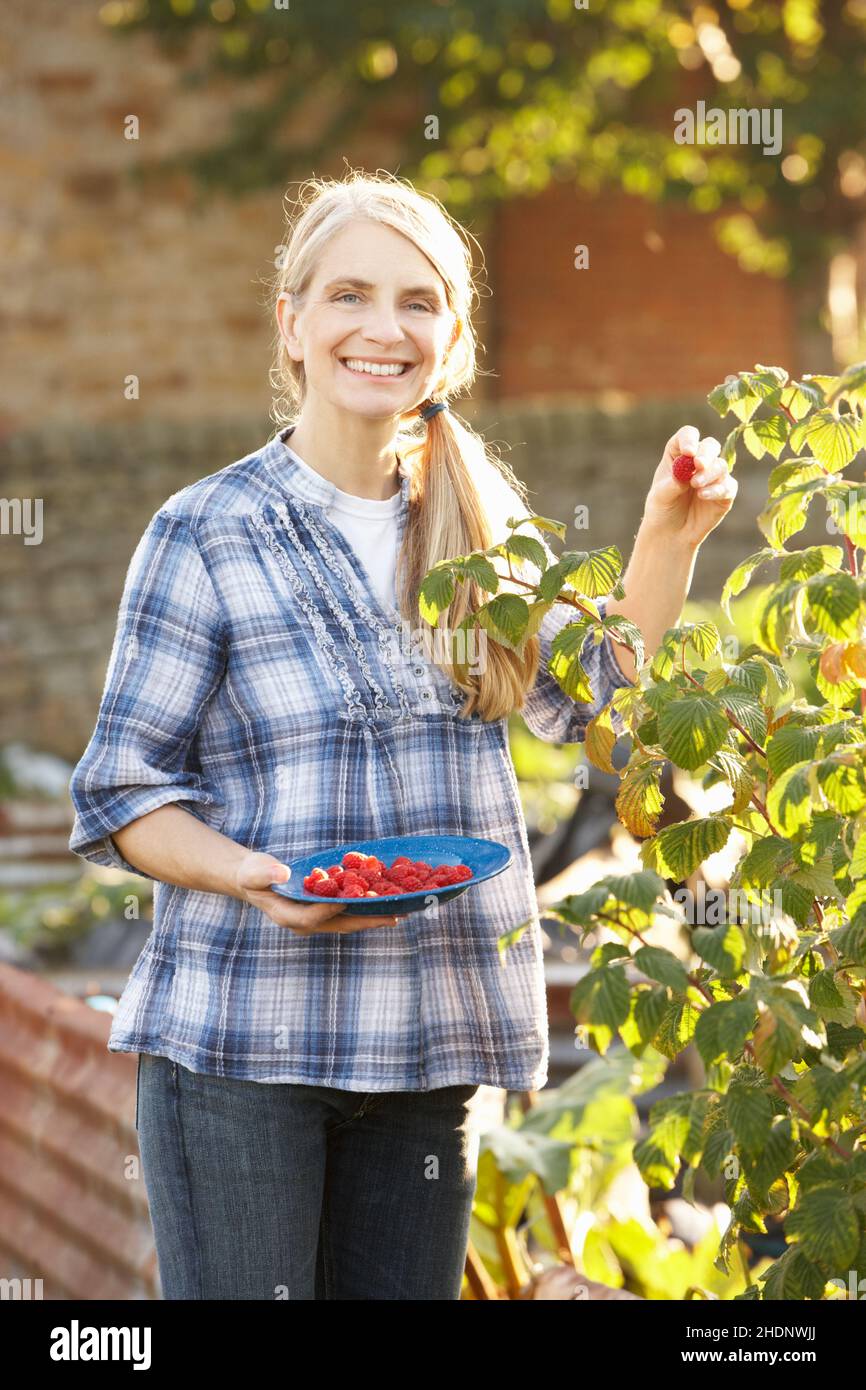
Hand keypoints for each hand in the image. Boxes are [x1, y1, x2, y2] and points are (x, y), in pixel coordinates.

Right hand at [234, 852, 398, 933]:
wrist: (256, 881)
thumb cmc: (253, 875)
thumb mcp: (254, 871)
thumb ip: (265, 873)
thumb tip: (282, 873)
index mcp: (287, 916)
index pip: (311, 917)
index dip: (329, 909)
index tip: (349, 900)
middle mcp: (305, 922)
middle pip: (339, 924)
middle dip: (366, 921)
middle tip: (394, 917)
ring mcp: (317, 920)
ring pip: (348, 921)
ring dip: (373, 917)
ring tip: (400, 912)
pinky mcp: (325, 912)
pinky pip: (349, 912)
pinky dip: (367, 907)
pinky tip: (386, 900)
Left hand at [641, 425, 737, 547]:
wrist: (671, 534)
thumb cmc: (662, 510)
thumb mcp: (660, 498)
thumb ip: (671, 485)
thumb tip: (684, 475)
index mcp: (678, 454)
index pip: (687, 436)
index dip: (689, 440)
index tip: (688, 452)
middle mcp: (698, 461)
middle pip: (709, 446)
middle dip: (705, 454)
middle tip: (698, 464)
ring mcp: (713, 476)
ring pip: (720, 465)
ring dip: (709, 474)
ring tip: (695, 486)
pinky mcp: (725, 492)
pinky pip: (728, 485)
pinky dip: (717, 489)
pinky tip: (703, 496)